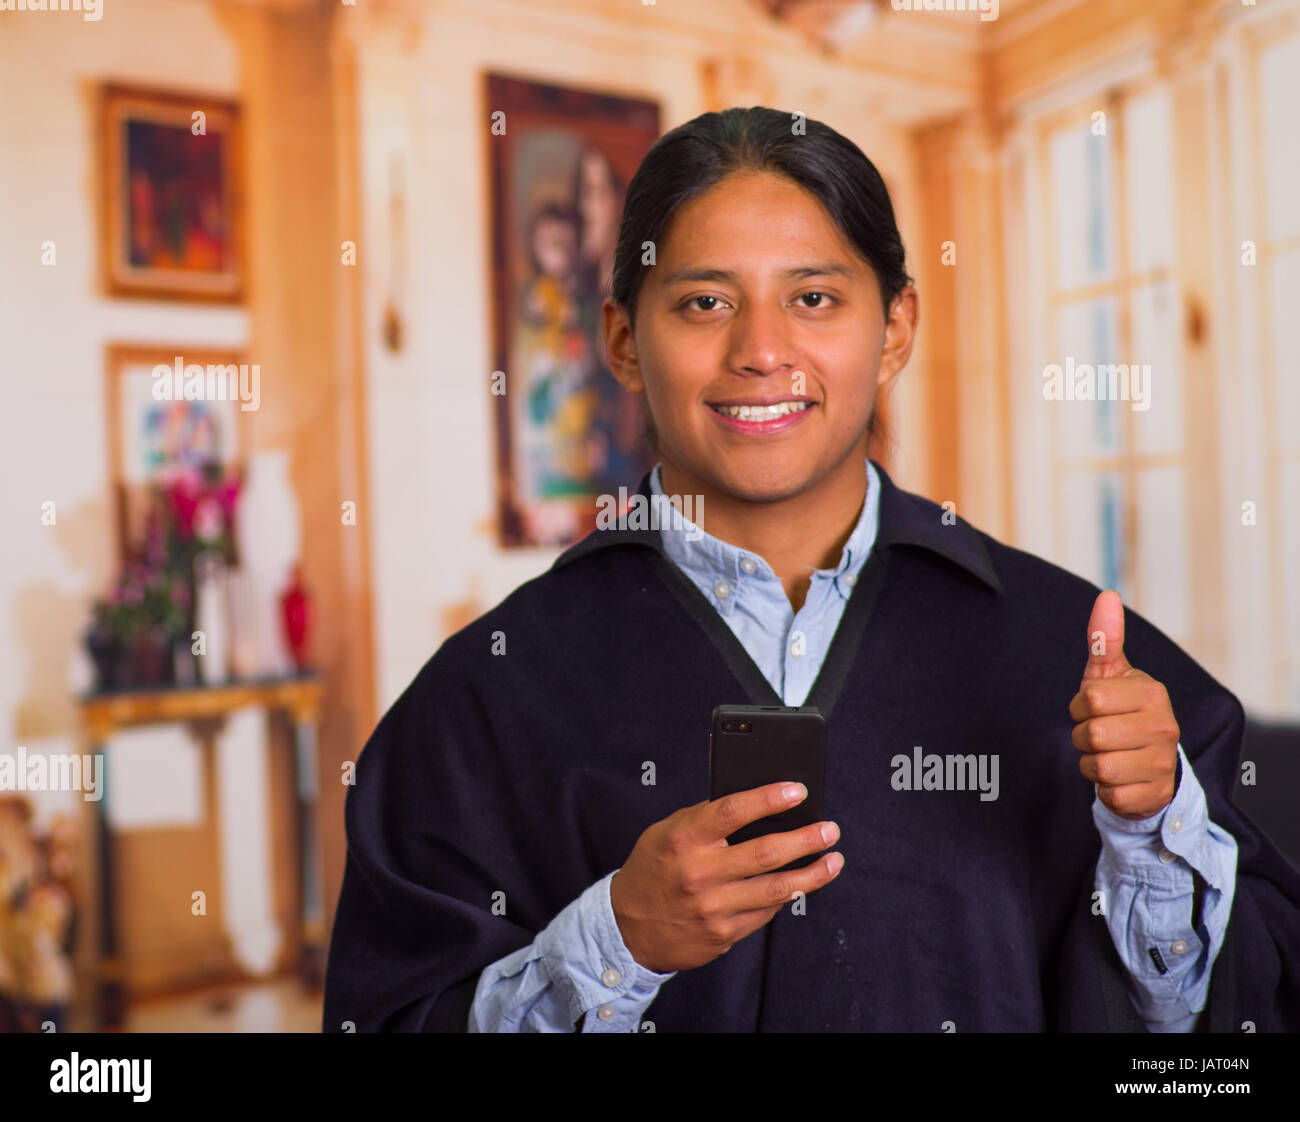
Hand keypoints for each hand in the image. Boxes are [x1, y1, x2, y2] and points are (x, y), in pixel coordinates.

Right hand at [609, 782, 843, 973]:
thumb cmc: (653, 870)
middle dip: (805, 839)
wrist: (628, 928)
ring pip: (776, 889)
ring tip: (833, 859)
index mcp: (683, 839)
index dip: (769, 798)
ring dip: (812, 874)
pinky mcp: (723, 934)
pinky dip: (786, 896)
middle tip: (830, 829)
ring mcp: (713, 907)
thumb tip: (756, 804)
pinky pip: (766, 912)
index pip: (732, 811)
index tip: (799, 790)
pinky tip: (801, 884)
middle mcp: (700, 873)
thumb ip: (705, 818)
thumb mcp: (667, 832)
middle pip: (765, 853)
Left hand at [1068, 589, 1179, 819]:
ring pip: (1097, 767)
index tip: (1092, 709)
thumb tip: (1107, 595)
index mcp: (1152, 693)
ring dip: (1090, 764)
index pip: (1090, 699)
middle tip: (1098, 735)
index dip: (1079, 706)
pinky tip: (1119, 779)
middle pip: (1090, 735)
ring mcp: (1162, 762)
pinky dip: (1104, 790)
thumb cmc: (1121, 712)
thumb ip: (1104, 639)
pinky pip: (1109, 795)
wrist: (1149, 765)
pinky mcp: (1154, 795)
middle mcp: (1165, 726)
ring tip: (1107, 755)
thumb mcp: (1110, 676)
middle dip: (1082, 737)